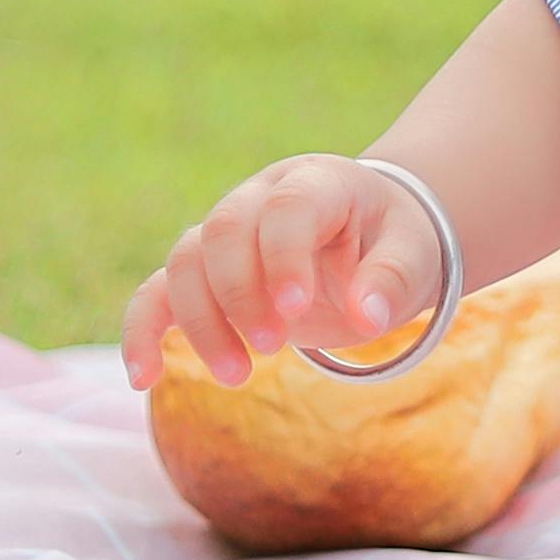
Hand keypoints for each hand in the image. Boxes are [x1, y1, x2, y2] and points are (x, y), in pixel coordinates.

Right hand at [125, 156, 444, 393]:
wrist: (372, 237)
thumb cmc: (396, 241)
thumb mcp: (415, 253)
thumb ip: (393, 278)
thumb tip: (367, 316)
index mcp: (317, 182)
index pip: (288, 206)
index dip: (283, 255)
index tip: (296, 308)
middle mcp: (260, 197)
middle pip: (223, 230)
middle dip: (239, 294)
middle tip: (272, 347)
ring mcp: (225, 234)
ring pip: (185, 263)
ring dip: (202, 322)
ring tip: (239, 376)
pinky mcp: (206, 275)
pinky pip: (158, 294)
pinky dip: (144, 331)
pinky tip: (144, 378)